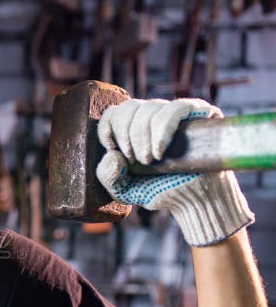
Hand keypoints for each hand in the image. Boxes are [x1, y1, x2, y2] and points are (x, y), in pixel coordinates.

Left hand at [96, 98, 253, 245]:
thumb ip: (107, 176)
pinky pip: (175, 109)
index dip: (107, 129)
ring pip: (150, 108)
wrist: (194, 199)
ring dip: (144, 137)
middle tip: (139, 161)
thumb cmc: (160, 190)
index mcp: (133, 127)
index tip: (115, 151)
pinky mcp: (200, 112)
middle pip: (129, 107)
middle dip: (127, 136)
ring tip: (151, 160)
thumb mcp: (124, 189)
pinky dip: (161, 131)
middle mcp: (153, 115)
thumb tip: (112, 155)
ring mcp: (176, 112)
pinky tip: (160, 153)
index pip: (113, 112)